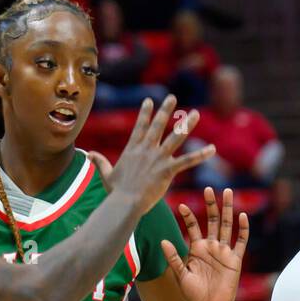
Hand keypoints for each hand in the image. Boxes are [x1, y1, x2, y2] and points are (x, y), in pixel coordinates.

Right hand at [108, 96, 214, 217]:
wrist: (125, 203)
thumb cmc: (116, 192)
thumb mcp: (107, 175)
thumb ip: (99, 162)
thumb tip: (87, 155)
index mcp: (133, 150)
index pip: (140, 127)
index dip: (145, 113)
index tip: (150, 100)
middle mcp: (146, 150)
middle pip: (158, 125)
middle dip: (165, 110)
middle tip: (172, 97)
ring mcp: (157, 158)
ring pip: (175, 138)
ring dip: (187, 125)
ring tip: (196, 114)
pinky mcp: (167, 170)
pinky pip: (187, 161)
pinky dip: (200, 155)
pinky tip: (212, 149)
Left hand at [162, 187, 247, 300]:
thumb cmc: (193, 295)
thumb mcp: (180, 276)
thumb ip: (174, 258)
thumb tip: (163, 241)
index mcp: (196, 249)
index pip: (192, 227)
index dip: (188, 216)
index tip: (182, 205)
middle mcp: (211, 247)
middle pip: (212, 220)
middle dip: (210, 204)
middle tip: (208, 188)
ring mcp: (224, 252)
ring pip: (227, 225)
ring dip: (228, 209)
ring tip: (228, 192)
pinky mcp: (235, 259)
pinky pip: (240, 241)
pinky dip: (242, 229)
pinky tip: (242, 216)